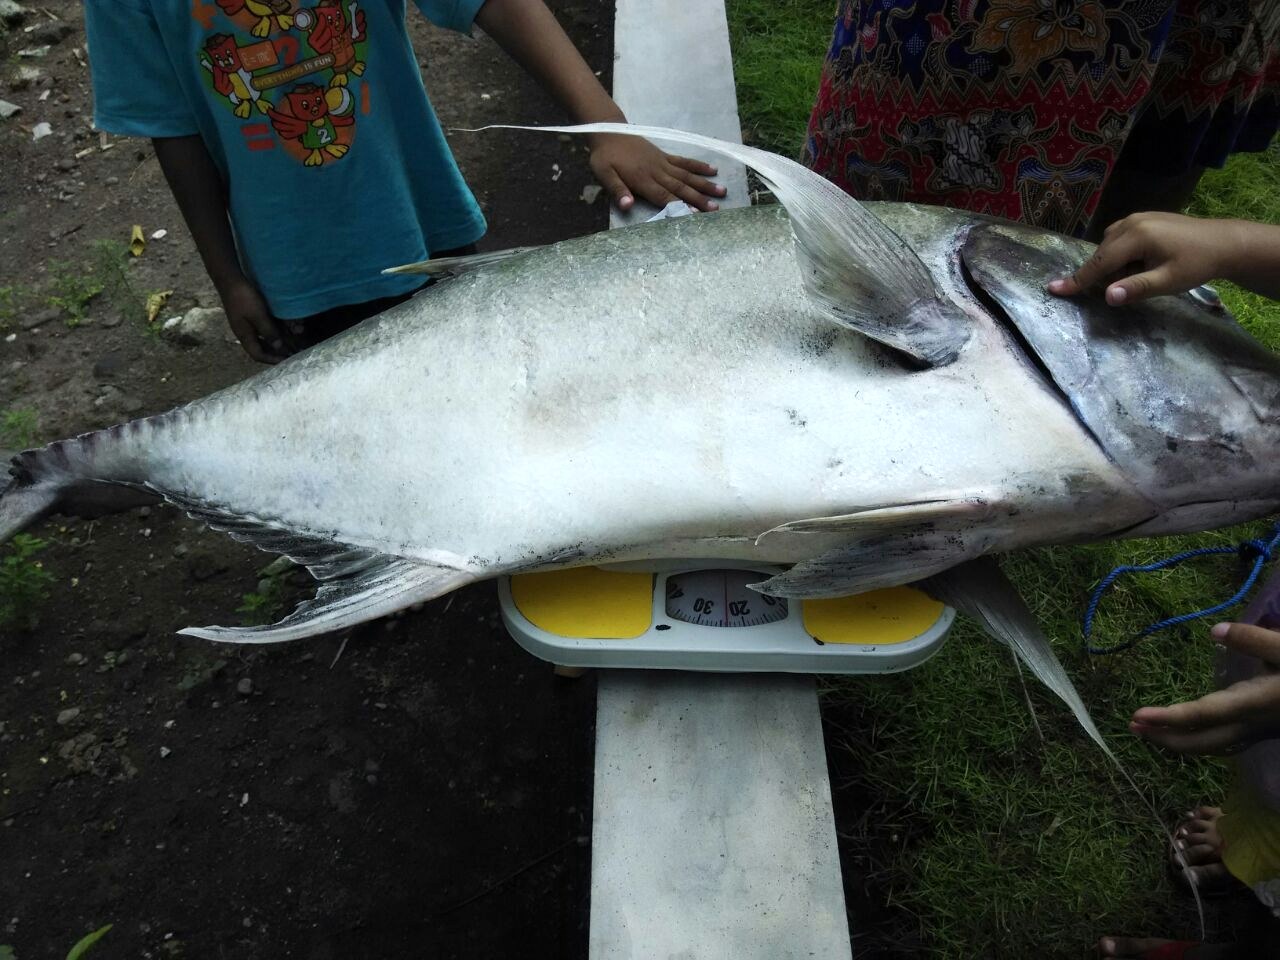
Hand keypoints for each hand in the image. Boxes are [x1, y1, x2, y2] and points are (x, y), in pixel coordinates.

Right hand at [218, 278, 289, 364]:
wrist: (231, 280)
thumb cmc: (243, 298)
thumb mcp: (258, 316)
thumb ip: (268, 332)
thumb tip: (279, 347)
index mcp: (244, 336)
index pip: (258, 355)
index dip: (272, 360)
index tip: (286, 361)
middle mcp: (245, 333)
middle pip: (261, 348)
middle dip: (276, 352)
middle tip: (292, 353)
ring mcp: (247, 324)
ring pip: (264, 338)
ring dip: (277, 341)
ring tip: (292, 343)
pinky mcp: (250, 316)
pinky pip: (264, 328)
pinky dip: (274, 331)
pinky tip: (285, 329)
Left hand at [587, 133, 726, 211]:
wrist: (609, 132)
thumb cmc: (605, 157)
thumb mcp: (604, 174)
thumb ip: (617, 190)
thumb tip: (627, 206)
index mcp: (642, 179)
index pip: (663, 195)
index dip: (679, 205)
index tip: (695, 214)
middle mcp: (657, 171)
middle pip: (680, 187)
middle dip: (698, 198)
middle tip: (715, 209)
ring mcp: (663, 163)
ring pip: (686, 175)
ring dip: (704, 184)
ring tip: (722, 191)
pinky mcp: (665, 156)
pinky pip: (684, 162)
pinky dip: (698, 166)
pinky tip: (712, 170)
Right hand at [1047, 212, 1245, 305]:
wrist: (1224, 242)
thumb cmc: (1197, 263)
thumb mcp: (1168, 282)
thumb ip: (1135, 288)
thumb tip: (1107, 297)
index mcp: (1136, 236)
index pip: (1099, 263)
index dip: (1078, 280)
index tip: (1053, 290)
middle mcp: (1131, 222)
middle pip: (1102, 253)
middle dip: (1105, 274)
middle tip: (1130, 286)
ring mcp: (1137, 217)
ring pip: (1109, 246)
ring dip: (1115, 264)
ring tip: (1140, 274)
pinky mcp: (1143, 218)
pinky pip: (1119, 238)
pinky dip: (1121, 253)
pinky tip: (1141, 262)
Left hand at [1128, 622, 1279, 754]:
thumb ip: (1253, 640)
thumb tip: (1215, 630)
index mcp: (1252, 703)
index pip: (1203, 715)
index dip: (1168, 717)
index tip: (1138, 715)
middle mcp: (1249, 725)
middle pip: (1200, 742)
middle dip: (1163, 739)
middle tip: (1131, 726)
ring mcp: (1255, 732)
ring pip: (1211, 746)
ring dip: (1178, 741)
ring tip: (1149, 730)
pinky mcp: (1259, 731)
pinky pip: (1221, 742)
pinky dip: (1197, 740)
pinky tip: (1184, 731)